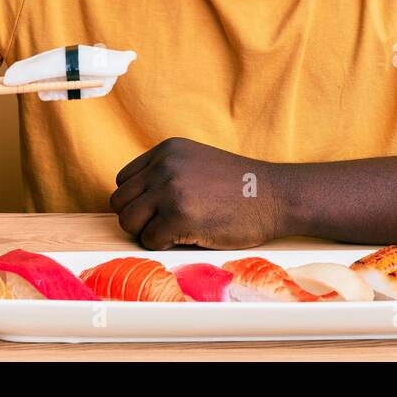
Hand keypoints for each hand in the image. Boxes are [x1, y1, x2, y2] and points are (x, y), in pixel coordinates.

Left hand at [109, 137, 283, 249]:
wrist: (276, 196)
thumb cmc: (240, 188)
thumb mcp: (197, 164)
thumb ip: (167, 175)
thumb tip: (135, 206)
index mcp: (167, 151)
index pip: (125, 180)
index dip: (140, 200)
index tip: (160, 210)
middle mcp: (164, 166)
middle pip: (120, 201)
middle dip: (139, 218)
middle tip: (165, 225)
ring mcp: (170, 190)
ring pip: (128, 221)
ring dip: (147, 233)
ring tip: (174, 232)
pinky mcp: (178, 216)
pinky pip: (149, 240)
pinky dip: (165, 245)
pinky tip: (189, 237)